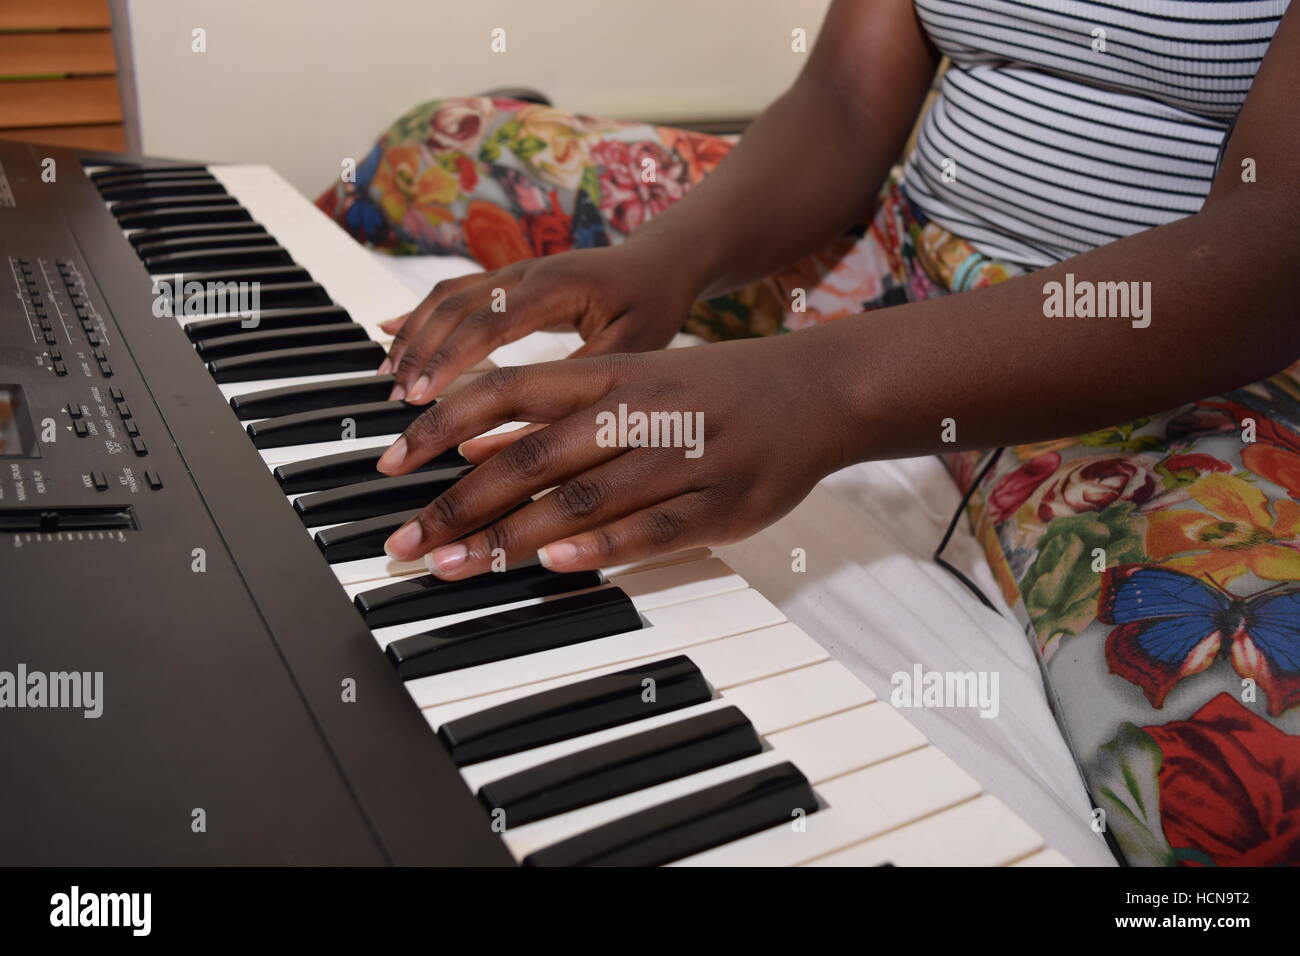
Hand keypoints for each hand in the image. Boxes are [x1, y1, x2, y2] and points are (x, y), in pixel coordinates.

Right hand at [377, 242, 696, 403]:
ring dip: (414, 336)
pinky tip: (389, 332)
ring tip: (387, 379)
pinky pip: (454, 293)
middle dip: (419, 354)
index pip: (490, 323)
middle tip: (394, 402)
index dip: (450, 361)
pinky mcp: (506, 280)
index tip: (420, 399)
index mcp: (558, 286)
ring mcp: (512, 272)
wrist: (658, 263)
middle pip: (455, 307)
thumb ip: (581, 380)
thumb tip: (530, 424)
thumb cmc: (651, 307)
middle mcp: (526, 272)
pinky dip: (420, 315)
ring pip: (447, 297)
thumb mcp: (631, 350)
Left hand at [377, 330, 857, 576]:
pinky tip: (555, 567)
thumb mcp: (629, 379)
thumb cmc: (707, 389)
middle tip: (407, 545)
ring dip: (511, 537)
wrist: (813, 390)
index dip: (440, 426)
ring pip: (582, 500)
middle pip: (530, 457)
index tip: (388, 465)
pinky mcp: (718, 504)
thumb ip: (551, 407)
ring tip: (456, 567)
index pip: (505, 391)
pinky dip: (601, 548)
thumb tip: (467, 442)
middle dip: (460, 504)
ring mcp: (679, 459)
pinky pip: (652, 530)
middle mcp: (636, 412)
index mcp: (609, 373)